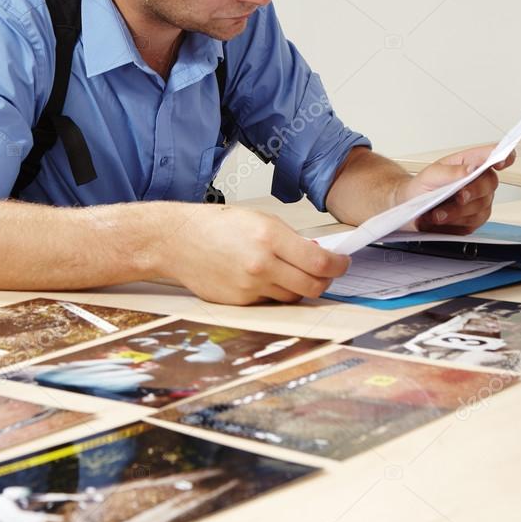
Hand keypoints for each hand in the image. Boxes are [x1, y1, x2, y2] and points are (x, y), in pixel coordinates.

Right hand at [165, 205, 348, 304]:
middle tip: (325, 273)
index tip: (342, 263)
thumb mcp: (259, 219)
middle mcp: (262, 264)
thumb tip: (318, 255)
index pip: (320, 262)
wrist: (178, 241)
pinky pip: (269, 302)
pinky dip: (273, 292)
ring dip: (298, 287)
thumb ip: (290, 239)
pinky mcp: (240, 302)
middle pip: (312, 286)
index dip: (338, 266)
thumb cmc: (216, 225)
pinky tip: (262, 278)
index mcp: (270, 237)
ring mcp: (250, 287)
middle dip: (325, 281)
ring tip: (289, 272)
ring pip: (292, 297)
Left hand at [399, 145, 515, 234]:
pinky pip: (472, 223)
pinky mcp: (473, 220)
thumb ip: (450, 171)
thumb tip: (470, 169)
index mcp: (469, 163)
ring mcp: (479, 202)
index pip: (493, 155)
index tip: (501, 161)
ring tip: (437, 213)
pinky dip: (454, 223)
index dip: (504, 156)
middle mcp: (478, 181)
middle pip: (490, 183)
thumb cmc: (422, 187)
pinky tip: (440, 220)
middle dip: (473, 191)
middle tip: (458, 196)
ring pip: (480, 207)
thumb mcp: (430, 174)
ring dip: (457, 212)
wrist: (410, 207)